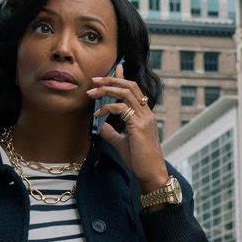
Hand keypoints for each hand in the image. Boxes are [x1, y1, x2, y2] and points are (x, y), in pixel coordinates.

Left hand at [87, 69, 169, 196]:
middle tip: (94, 80)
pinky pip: (120, 108)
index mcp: (144, 115)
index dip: (124, 78)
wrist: (151, 173)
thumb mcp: (122, 144)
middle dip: (111, 80)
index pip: (135, 90)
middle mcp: (146, 113)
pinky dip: (106, 108)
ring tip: (91, 93)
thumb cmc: (139, 161)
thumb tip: (103, 126)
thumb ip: (113, 133)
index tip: (117, 68)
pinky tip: (97, 115)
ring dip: (106, 90)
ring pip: (125, 93)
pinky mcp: (137, 125)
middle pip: (130, 86)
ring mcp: (143, 118)